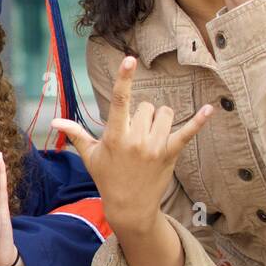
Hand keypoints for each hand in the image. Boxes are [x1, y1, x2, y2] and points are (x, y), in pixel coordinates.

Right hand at [52, 56, 210, 230]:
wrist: (129, 206)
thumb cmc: (107, 178)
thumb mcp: (90, 156)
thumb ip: (76, 134)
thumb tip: (54, 122)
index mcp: (114, 136)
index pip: (120, 101)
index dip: (124, 78)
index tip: (130, 59)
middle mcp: (136, 139)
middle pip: (145, 107)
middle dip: (140, 116)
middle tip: (133, 137)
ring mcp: (155, 146)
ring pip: (164, 114)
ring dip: (158, 119)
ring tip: (149, 137)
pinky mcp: (171, 153)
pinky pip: (188, 132)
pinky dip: (200, 120)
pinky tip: (211, 108)